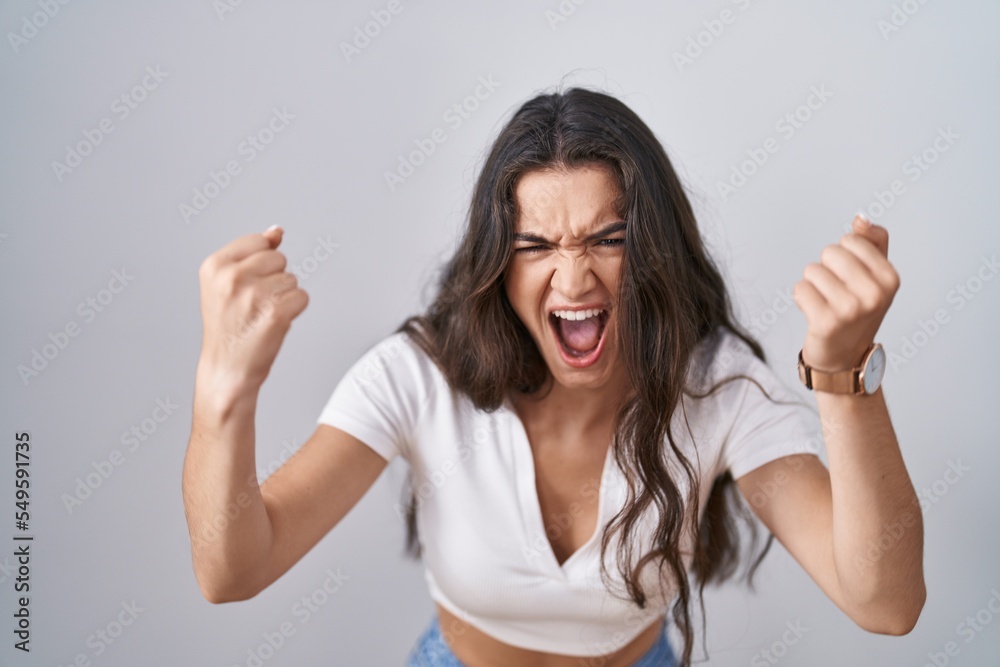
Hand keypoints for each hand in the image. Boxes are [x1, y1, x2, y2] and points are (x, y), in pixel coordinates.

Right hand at [196, 226, 308, 393]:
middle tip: (253, 305)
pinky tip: (274, 324)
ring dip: (284, 297)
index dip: (260, 265)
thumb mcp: (227, 283)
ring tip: (261, 316)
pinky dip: (294, 311)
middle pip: (279, 258)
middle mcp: (232, 277)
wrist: (226, 370)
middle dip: (274, 279)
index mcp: (215, 265)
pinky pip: (302, 297)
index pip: (259, 242)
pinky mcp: (276, 313)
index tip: (245, 287)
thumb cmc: (228, 327)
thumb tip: (276, 230)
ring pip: (292, 279)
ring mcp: (254, 295)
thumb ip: (252, 253)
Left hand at [793, 214, 899, 371]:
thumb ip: (872, 242)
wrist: (844, 356)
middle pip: (830, 252)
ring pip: (811, 270)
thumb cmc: (858, 310)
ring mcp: (851, 309)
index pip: (851, 240)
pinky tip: (815, 312)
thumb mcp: (874, 275)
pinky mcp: (826, 322)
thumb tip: (861, 218)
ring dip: (813, 285)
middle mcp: (875, 294)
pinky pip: (800, 289)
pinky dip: (802, 298)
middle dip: (826, 268)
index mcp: (890, 278)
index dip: (843, 255)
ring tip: (826, 303)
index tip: (850, 278)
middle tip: (836, 292)